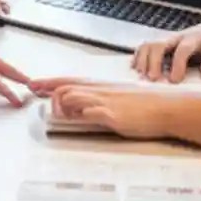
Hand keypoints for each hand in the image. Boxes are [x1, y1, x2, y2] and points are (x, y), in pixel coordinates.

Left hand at [29, 78, 172, 139]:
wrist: (166, 109)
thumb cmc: (146, 105)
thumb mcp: (120, 98)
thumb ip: (102, 100)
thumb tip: (85, 107)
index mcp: (101, 86)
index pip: (69, 80)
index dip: (49, 82)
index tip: (34, 84)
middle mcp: (100, 91)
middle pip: (65, 87)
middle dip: (48, 94)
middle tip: (40, 101)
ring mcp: (105, 102)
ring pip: (71, 97)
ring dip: (61, 108)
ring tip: (63, 117)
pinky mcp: (112, 115)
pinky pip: (89, 111)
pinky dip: (79, 115)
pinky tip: (79, 119)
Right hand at [135, 21, 200, 82]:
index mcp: (193, 39)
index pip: (182, 49)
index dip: (177, 65)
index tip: (174, 80)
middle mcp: (177, 38)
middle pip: (159, 44)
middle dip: (153, 62)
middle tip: (153, 80)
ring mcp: (167, 40)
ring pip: (148, 44)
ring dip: (142, 60)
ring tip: (141, 75)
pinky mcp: (161, 44)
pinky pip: (145, 47)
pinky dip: (138, 57)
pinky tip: (135, 69)